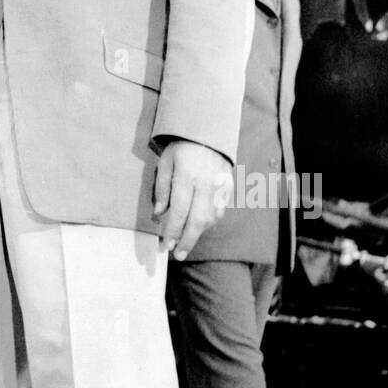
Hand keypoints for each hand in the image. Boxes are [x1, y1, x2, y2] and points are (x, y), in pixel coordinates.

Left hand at [153, 139, 232, 260]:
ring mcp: (219, 186)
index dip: (173, 230)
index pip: (179, 210)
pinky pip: (220, 211)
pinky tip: (200, 227)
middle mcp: (205, 183)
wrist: (209, 132)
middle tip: (179, 254)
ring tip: (186, 242)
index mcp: (187, 176)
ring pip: (211, 218)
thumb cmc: (182, 148)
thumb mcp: (165, 162)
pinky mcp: (228, 187)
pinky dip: (209, 223)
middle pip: (197, 219)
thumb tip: (159, 213)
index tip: (167, 244)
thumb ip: (162, 188)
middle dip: (187, 240)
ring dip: (198, 233)